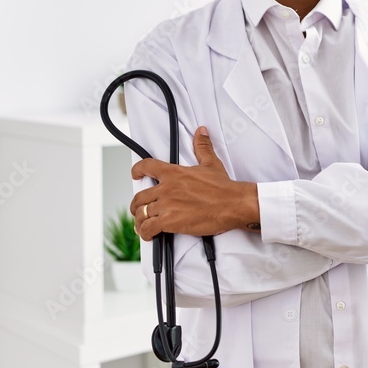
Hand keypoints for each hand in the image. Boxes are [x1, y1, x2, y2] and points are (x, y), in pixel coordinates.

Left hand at [130, 126, 258, 239]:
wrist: (232, 204)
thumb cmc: (223, 187)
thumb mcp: (211, 163)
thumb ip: (202, 147)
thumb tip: (202, 132)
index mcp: (174, 173)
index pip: (146, 166)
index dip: (137, 170)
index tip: (135, 175)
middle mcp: (167, 188)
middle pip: (140, 196)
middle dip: (136, 205)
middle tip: (139, 210)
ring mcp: (167, 205)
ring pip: (142, 214)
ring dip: (140, 221)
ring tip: (143, 225)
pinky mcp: (170, 221)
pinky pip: (148, 228)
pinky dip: (145, 233)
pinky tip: (150, 235)